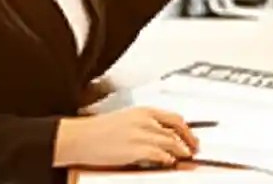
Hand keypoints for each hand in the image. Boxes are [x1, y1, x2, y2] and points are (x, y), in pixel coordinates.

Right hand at [54, 106, 198, 168]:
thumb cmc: (97, 131)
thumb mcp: (125, 120)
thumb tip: (160, 136)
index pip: (174, 118)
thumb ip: (144, 125)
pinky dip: (168, 158)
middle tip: (193, 149)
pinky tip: (169, 162)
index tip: (191, 137)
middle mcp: (144, 120)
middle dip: (188, 140)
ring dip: (181, 150)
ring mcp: (141, 134)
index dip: (186, 129)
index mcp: (143, 111)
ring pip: (171, 141)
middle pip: (176, 129)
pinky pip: (159, 154)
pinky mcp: (135, 149)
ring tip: (184, 157)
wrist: (79, 137)